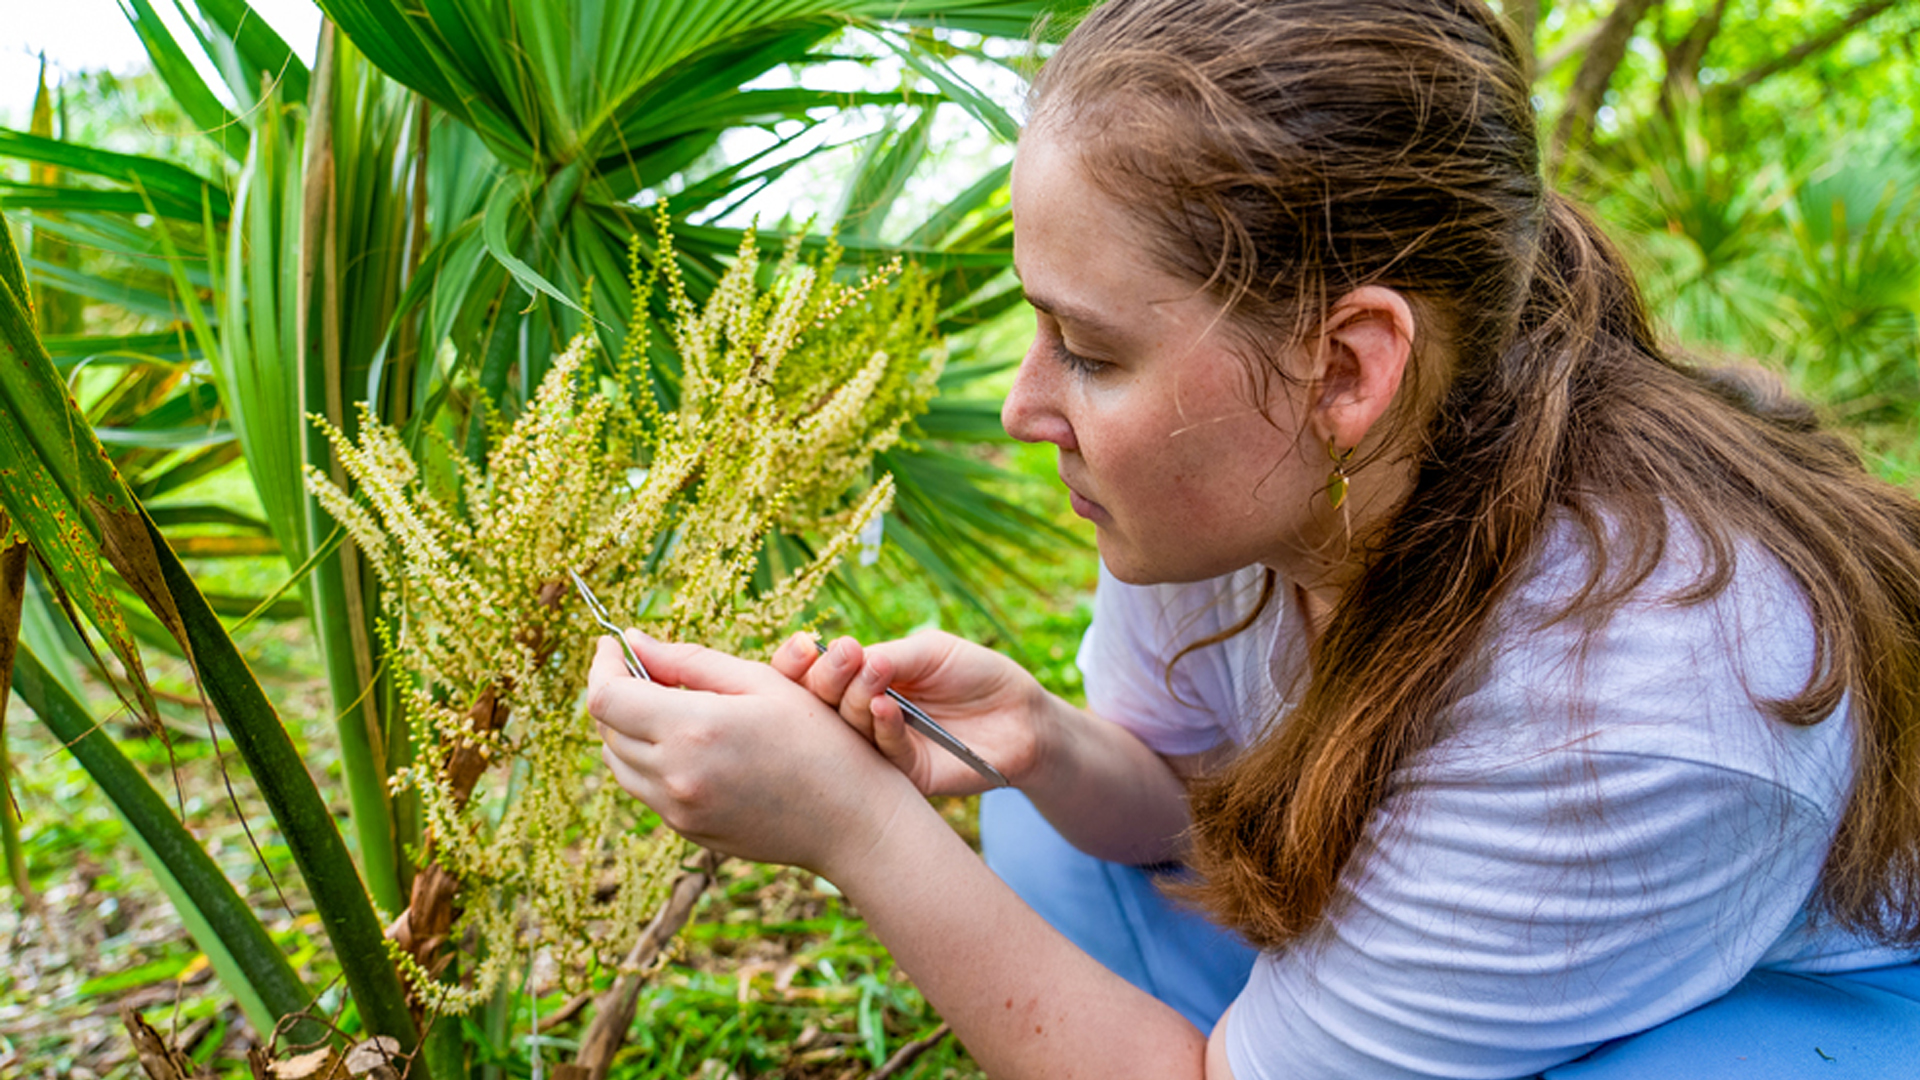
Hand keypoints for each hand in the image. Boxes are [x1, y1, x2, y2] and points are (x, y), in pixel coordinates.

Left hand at [588, 631, 919, 877]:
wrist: (855, 822)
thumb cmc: (822, 741)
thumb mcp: (761, 683)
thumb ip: (688, 661)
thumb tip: (634, 640)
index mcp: (692, 730)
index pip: (606, 698)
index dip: (602, 666)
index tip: (615, 644)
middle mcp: (673, 777)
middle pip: (606, 730)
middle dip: (614, 692)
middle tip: (644, 667)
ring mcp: (677, 812)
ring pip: (619, 764)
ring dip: (627, 729)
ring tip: (665, 703)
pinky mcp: (687, 832)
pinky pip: (645, 790)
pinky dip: (650, 760)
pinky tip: (689, 742)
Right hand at [770, 630, 1049, 795]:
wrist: (1021, 714)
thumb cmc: (975, 674)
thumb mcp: (930, 652)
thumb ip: (891, 657)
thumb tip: (853, 658)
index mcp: (859, 681)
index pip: (815, 675)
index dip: (802, 662)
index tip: (805, 646)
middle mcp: (861, 715)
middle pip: (819, 704)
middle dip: (826, 678)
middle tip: (845, 658)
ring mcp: (880, 746)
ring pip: (847, 729)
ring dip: (855, 699)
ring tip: (872, 678)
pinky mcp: (906, 774)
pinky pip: (885, 753)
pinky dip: (883, 727)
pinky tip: (885, 706)